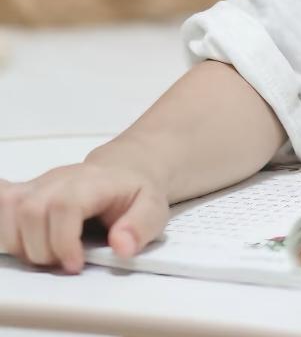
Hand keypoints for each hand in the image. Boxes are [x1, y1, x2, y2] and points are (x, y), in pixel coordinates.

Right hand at [0, 160, 168, 273]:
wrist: (125, 169)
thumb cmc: (135, 191)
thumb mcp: (153, 208)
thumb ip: (140, 226)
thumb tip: (122, 246)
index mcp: (94, 181)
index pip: (64, 205)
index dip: (63, 241)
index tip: (75, 264)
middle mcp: (62, 178)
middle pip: (30, 210)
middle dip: (42, 248)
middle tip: (64, 260)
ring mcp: (42, 183)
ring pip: (10, 207)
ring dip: (21, 243)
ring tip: (48, 253)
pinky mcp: (29, 191)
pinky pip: (3, 199)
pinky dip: (3, 222)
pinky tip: (19, 236)